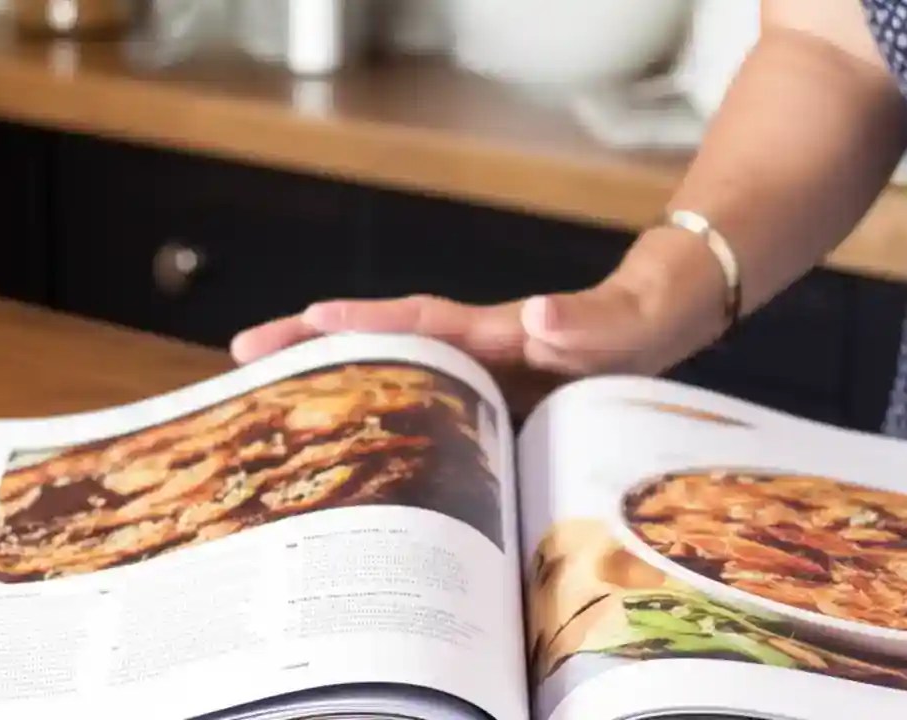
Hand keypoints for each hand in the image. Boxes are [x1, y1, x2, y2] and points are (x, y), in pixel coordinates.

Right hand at [229, 227, 726, 414]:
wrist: (663, 324)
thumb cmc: (640, 321)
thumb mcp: (621, 324)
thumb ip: (585, 322)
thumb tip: (539, 316)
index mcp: (495, 332)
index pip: (416, 324)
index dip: (358, 325)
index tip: (296, 325)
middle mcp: (476, 351)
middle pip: (384, 345)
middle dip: (315, 347)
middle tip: (243, 361)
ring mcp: (480, 378)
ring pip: (397, 378)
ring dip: (339, 384)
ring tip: (271, 408)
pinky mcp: (493, 405)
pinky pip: (428, 410)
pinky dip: (386, 420)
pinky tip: (357, 457)